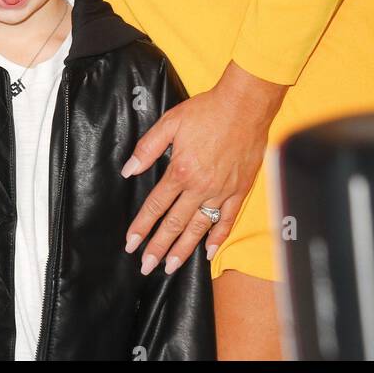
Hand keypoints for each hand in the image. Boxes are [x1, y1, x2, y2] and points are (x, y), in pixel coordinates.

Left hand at [121, 62, 287, 273]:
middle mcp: (200, 186)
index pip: (155, 205)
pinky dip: (218, 238)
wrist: (244, 106)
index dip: (142, 226)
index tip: (131, 244)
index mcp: (180, 170)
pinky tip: (208, 252)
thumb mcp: (170, 123)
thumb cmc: (207, 111)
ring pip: (199, 227)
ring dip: (184, 249)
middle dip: (159, 247)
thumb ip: (148, 148)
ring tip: (171, 267)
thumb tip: (128, 170)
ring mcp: (221, 191)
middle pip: (175, 223)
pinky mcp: (239, 190)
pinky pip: (227, 220)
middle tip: (146, 267)